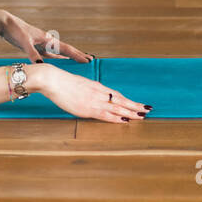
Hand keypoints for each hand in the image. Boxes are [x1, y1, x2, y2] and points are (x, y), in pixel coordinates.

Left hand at [0, 11, 90, 64]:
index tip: (88, 59)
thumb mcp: (24, 42)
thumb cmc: (15, 30)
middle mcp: (47, 41)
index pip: (66, 48)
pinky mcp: (35, 47)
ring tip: (79, 61)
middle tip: (90, 60)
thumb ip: (32, 53)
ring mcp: (42, 44)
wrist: (5, 23)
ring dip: (68, 57)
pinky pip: (49, 55)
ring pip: (59, 52)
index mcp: (47, 39)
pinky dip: (56, 58)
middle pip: (66, 50)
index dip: (77, 54)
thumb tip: (40, 65)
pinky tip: (60, 61)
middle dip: (77, 55)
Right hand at [35, 65, 149, 122]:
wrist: (53, 80)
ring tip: (142, 116)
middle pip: (121, 100)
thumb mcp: (80, 85)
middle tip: (148, 109)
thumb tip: (94, 97)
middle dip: (135, 106)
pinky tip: (125, 121)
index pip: (117, 95)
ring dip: (131, 112)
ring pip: (117, 108)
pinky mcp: (88, 108)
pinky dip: (116, 118)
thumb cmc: (63, 82)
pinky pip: (106, 115)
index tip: (138, 104)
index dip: (128, 100)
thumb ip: (89, 91)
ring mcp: (94, 101)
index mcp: (97, 87)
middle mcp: (99, 93)